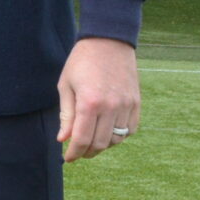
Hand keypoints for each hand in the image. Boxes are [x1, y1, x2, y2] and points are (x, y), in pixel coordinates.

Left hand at [56, 36, 137, 160]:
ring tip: (91, 141)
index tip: (67, 158)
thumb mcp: (66, 86)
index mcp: (89, 103)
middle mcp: (111, 107)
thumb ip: (66, 115)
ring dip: (103, 145)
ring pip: (116, 140)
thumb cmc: (81, 62)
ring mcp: (127, 106)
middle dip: (87, 152)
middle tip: (78, 151)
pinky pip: (130, 130)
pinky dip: (119, 136)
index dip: (74, 153)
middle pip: (100, 144)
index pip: (82, 139)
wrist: (108, 41)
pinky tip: (107, 132)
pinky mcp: (136, 103)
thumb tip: (63, 139)